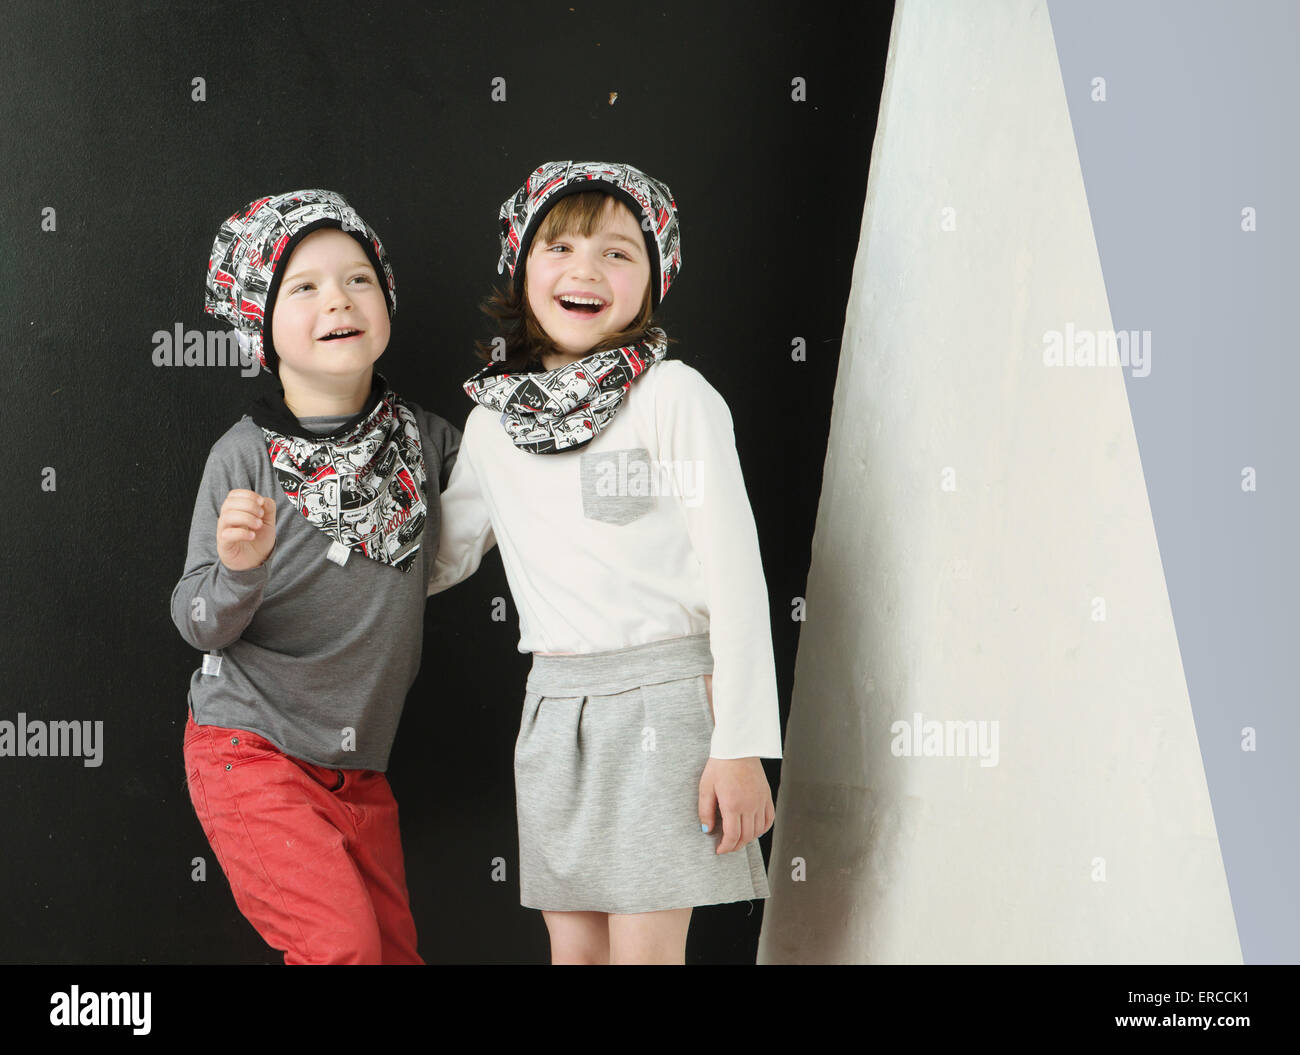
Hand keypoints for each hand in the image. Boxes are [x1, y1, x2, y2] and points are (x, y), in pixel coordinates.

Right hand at [217, 488, 275, 570]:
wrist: (255, 562)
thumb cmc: (259, 540)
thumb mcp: (268, 522)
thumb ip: (268, 508)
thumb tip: (264, 500)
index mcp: (235, 510)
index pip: (233, 495)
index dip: (247, 495)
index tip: (261, 502)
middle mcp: (227, 519)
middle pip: (229, 503)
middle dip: (248, 505)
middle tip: (261, 515)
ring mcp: (223, 531)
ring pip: (227, 517)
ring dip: (246, 518)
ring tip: (258, 525)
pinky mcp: (224, 545)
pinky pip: (227, 535)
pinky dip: (242, 533)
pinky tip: (252, 536)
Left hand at [696, 675, 774, 853]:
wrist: (737, 748)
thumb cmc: (720, 765)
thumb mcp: (706, 788)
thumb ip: (705, 811)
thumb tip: (707, 829)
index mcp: (733, 804)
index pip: (732, 836)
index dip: (725, 847)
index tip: (719, 850)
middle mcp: (750, 805)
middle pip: (746, 836)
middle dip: (735, 846)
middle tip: (726, 846)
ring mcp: (760, 801)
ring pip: (758, 831)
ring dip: (747, 839)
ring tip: (737, 838)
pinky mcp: (767, 796)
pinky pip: (769, 819)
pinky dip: (762, 829)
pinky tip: (753, 829)